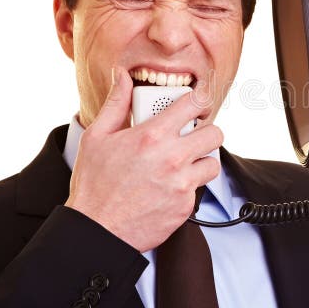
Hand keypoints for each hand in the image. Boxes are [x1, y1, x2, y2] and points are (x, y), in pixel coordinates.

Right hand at [64, 67, 221, 251]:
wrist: (96, 231)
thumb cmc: (94, 184)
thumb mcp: (97, 137)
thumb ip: (116, 103)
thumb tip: (122, 76)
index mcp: (152, 136)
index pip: (194, 104)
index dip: (199, 100)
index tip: (197, 105)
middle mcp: (172, 158)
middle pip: (214, 134)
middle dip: (205, 132)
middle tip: (191, 136)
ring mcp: (182, 184)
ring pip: (213, 163)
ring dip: (200, 161)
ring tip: (180, 163)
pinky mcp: (185, 206)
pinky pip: (199, 188)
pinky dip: (188, 186)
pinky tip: (168, 187)